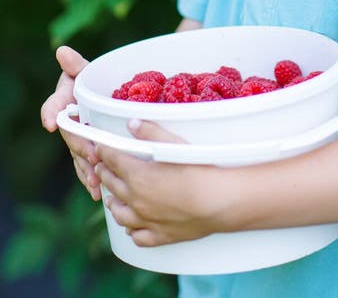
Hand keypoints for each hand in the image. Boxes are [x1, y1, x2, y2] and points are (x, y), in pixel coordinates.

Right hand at [41, 46, 101, 200]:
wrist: (106, 99)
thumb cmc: (93, 83)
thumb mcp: (87, 72)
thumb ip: (75, 64)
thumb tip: (62, 50)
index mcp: (64, 102)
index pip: (53, 107)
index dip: (51, 113)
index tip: (51, 122)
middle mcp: (68, 124)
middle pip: (71, 137)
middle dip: (80, 146)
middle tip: (91, 153)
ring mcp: (77, 141)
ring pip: (78, 157)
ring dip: (86, 170)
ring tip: (96, 180)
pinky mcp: (88, 154)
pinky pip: (87, 169)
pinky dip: (92, 180)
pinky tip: (99, 192)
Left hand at [95, 120, 225, 246]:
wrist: (217, 202)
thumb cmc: (198, 169)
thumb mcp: (175, 144)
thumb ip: (151, 132)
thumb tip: (132, 123)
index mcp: (137, 176)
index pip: (113, 161)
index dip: (104, 152)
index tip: (99, 148)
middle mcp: (136, 200)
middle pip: (113, 185)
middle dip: (105, 174)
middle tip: (101, 168)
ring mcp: (146, 221)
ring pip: (120, 214)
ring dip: (113, 203)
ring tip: (111, 198)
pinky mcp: (159, 236)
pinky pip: (137, 236)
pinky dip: (131, 229)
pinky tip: (131, 226)